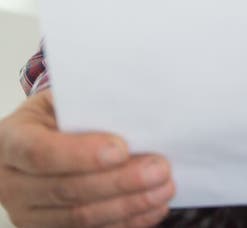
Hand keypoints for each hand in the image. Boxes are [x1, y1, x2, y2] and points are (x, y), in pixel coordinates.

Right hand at [0, 90, 174, 226]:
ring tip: (163, 188)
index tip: (122, 149)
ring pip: (80, 217)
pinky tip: (152, 208)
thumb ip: (85, 103)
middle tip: (159, 168)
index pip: (42, 152)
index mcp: (11, 140)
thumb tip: (131, 108)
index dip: (82, 154)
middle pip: (67, 189)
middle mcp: (12, 183)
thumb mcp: (58, 98)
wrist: (28, 141)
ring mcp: (27, 213)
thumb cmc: (51, 114)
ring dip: (128, 205)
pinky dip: (125, 222)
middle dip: (119, 181)